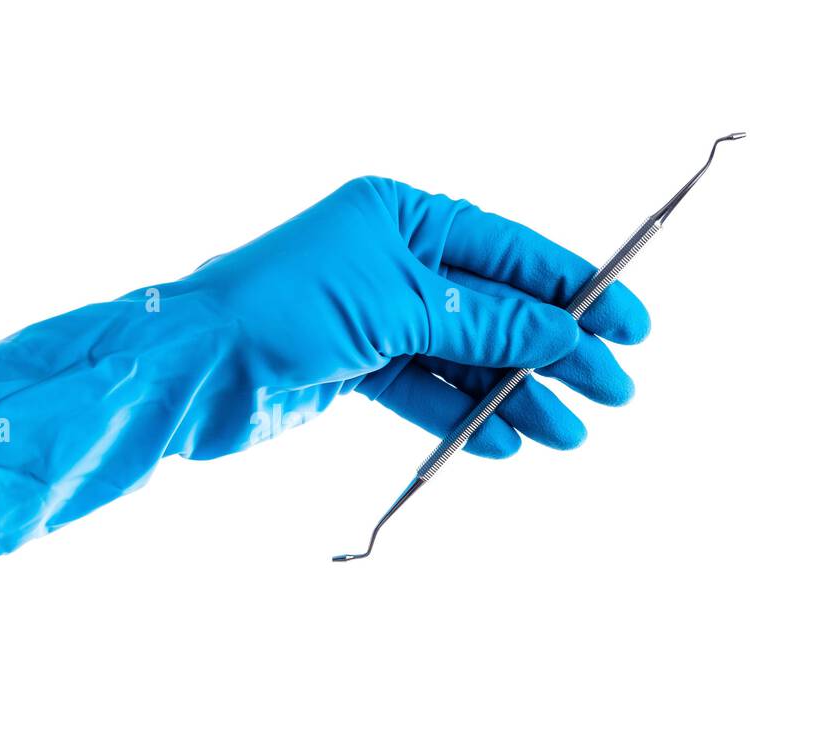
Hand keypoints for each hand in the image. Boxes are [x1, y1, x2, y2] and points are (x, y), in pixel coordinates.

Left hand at [0, 177, 648, 575]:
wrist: (190, 371)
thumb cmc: (275, 309)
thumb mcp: (394, 305)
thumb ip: (482, 319)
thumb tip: (561, 332)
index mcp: (400, 217)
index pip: (507, 251)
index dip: (573, 287)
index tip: (627, 324)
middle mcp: (390, 260)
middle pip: (494, 306)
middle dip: (553, 350)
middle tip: (611, 391)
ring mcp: (373, 316)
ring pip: (464, 356)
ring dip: (514, 394)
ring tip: (566, 433)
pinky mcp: (353, 367)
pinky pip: (424, 391)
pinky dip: (462, 415)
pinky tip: (502, 441)